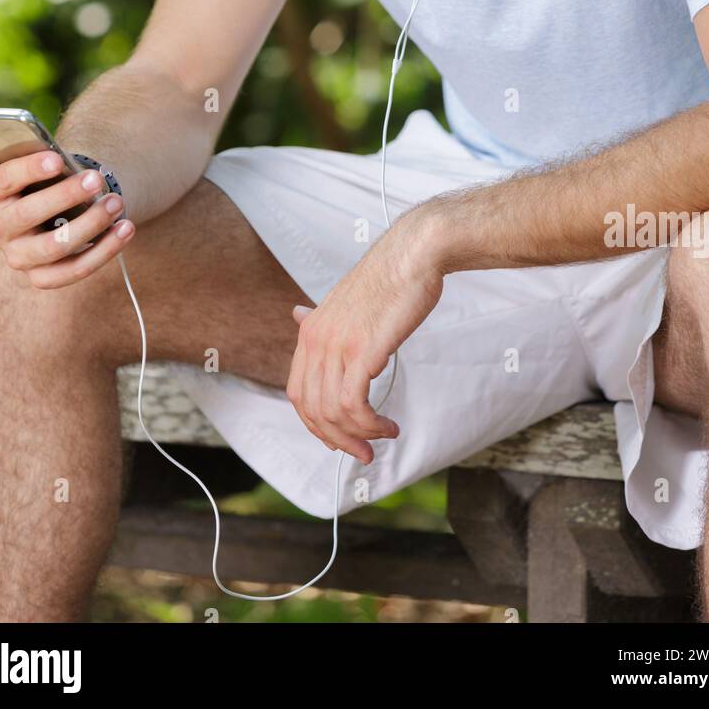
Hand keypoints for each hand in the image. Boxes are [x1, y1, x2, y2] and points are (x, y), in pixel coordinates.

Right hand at [0, 113, 134, 288]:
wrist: (53, 208)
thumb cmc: (39, 177)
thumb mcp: (20, 157)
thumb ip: (0, 141)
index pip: (1, 181)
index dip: (29, 170)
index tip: (57, 159)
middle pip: (26, 216)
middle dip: (64, 196)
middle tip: (96, 178)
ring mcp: (18, 257)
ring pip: (53, 247)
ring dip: (90, 224)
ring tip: (117, 201)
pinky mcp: (43, 277)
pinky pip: (73, 271)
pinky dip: (103, 251)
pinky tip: (125, 229)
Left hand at [285, 207, 445, 462]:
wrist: (413, 255)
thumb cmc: (388, 278)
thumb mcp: (343, 300)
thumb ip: (321, 318)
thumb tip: (295, 315)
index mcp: (309, 330)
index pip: (298, 393)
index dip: (316, 423)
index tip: (340, 437)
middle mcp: (316, 339)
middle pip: (311, 409)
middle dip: (335, 439)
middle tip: (362, 453)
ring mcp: (336, 345)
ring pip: (332, 412)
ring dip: (357, 436)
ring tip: (382, 438)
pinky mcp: (362, 350)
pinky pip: (353, 404)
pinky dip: (369, 425)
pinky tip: (387, 426)